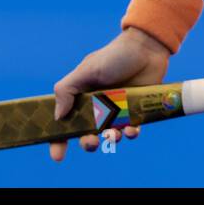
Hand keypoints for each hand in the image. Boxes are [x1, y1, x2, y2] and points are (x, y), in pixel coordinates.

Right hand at [49, 27, 171, 161]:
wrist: (146, 48)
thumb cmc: (114, 56)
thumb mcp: (86, 70)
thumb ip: (67, 90)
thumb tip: (57, 117)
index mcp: (81, 97)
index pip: (65, 122)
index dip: (59, 140)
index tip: (57, 156)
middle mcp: (98, 106)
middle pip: (87, 134)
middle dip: (87, 144)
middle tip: (92, 142)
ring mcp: (117, 110)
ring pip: (109, 136)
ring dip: (110, 139)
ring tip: (114, 134)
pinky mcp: (135, 112)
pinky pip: (130, 131)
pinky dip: (129, 134)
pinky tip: (130, 130)